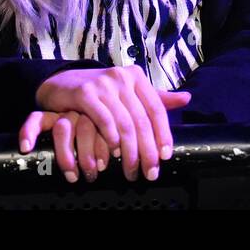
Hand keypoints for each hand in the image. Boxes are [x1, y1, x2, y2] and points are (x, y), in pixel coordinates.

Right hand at [27, 67, 190, 181]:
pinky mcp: (85, 93)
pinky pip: (104, 120)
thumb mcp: (128, 91)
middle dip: (147, 151)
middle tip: (149, 173)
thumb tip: (186, 98)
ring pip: (125, 124)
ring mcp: (104, 84)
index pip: (156, 108)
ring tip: (131, 170)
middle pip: (142, 120)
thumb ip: (155, 97)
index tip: (165, 156)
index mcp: (136, 77)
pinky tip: (114, 152)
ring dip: (130, 152)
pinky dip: (111, 138)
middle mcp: (122, 77)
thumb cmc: (100, 91)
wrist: (63, 81)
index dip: (163, 134)